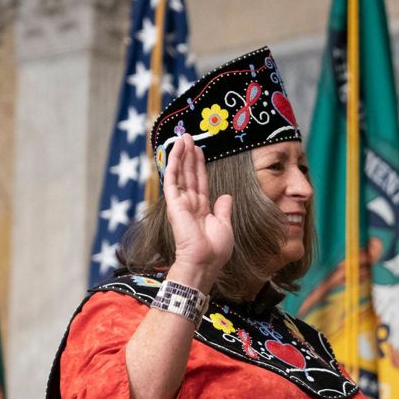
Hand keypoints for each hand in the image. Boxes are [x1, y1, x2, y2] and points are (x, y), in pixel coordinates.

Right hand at [162, 134, 232, 287]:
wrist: (205, 261)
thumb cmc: (215, 250)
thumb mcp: (225, 225)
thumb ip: (223, 209)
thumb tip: (226, 196)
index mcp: (202, 209)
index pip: (200, 182)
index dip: (200, 166)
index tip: (199, 150)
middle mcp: (190, 203)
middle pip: (190, 174)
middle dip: (189, 155)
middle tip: (188, 136)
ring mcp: (181, 203)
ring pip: (180, 173)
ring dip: (181, 154)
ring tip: (182, 137)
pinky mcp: (174, 203)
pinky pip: (172, 179)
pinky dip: (174, 164)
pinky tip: (176, 150)